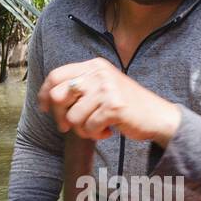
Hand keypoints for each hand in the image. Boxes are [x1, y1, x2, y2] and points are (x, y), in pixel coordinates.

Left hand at [38, 57, 180, 144]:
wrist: (157, 116)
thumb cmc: (127, 105)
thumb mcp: (103, 87)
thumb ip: (80, 87)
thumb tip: (47, 99)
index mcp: (94, 65)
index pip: (56, 75)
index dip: (44, 94)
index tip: (44, 109)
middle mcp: (99, 73)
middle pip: (58, 96)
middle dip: (60, 116)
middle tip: (69, 127)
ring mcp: (106, 89)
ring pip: (73, 117)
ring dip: (82, 129)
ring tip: (97, 128)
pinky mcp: (114, 107)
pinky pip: (89, 127)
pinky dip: (96, 134)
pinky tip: (108, 131)